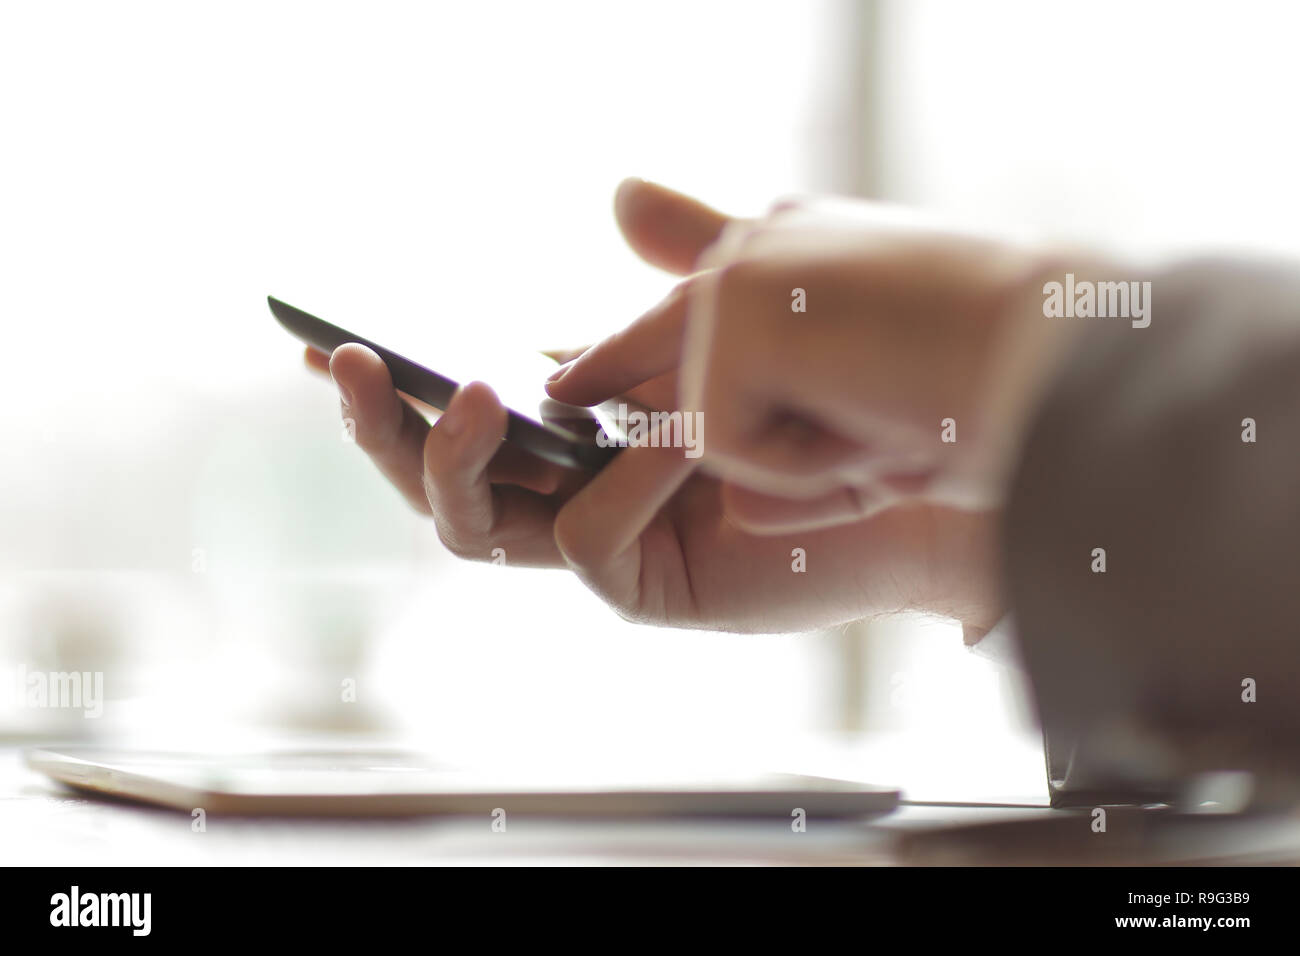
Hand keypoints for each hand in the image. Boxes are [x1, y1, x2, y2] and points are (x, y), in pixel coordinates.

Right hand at [306, 180, 1004, 631]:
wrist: (906, 482)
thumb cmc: (821, 403)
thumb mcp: (744, 314)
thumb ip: (679, 260)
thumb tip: (620, 193)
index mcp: (568, 432)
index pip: (454, 413)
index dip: (388, 387)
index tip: (324, 344)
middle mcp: (567, 490)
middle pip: (437, 482)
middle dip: (384, 428)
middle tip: (357, 366)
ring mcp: (599, 547)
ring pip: (475, 528)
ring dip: (461, 457)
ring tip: (479, 392)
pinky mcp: (641, 587)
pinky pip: (585, 536)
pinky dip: (618, 479)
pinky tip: (676, 438)